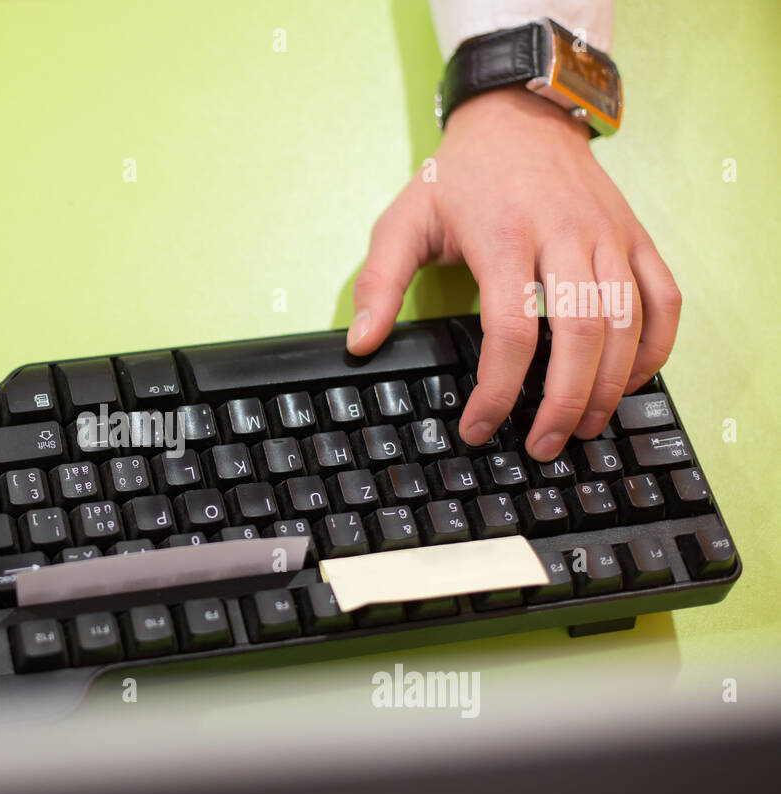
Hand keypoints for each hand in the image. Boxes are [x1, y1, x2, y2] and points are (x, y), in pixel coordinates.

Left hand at [349, 88, 680, 461]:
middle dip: (563, 402)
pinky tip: (629, 382)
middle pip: (579, 335)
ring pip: (626, 323)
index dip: (497, 390)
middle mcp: (564, 235)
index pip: (511, 330)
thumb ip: (379, 282)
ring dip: (608, 387)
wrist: (521, 115)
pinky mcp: (636, 237)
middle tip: (543, 446)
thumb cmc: (460, 176)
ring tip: (582, 428)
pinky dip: (655, 347)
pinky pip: (664, 299)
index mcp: (503, 236)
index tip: (479, 428)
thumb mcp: (404, 219)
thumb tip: (362, 344)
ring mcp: (608, 236)